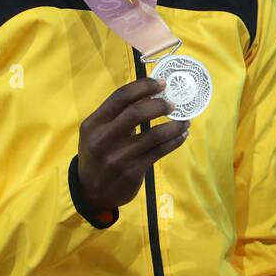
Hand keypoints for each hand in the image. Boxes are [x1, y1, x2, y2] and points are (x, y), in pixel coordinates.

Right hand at [76, 77, 189, 212]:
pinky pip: (159, 151)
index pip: (120, 97)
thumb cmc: (98, 154)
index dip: (143, 87)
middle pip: (136, 113)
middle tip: (173, 103)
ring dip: (174, 125)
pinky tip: (181, 136)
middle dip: (159, 105)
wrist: (90, 191)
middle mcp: (104, 139)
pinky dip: (174, 141)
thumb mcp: (98, 132)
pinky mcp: (132, 172)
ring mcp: (118, 157)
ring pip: (154, 135)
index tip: (161, 83)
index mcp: (94, 124)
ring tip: (184, 121)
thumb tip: (150, 94)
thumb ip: (118, 114)